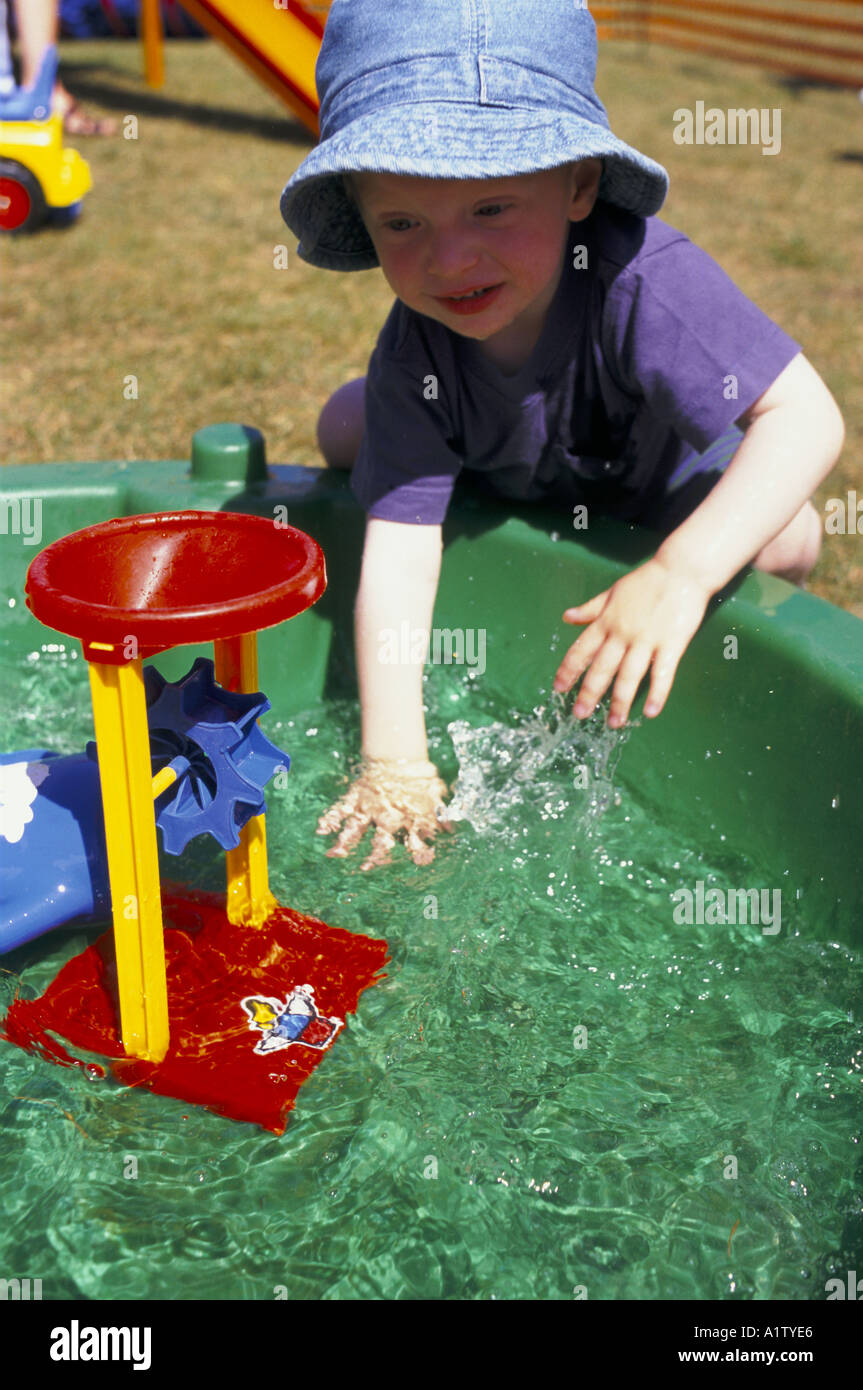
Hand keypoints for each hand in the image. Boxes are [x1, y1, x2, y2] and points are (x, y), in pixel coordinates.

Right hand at [316, 756, 453, 870]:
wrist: (399, 754)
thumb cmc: (419, 780)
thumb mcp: (434, 796)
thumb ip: (442, 815)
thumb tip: (451, 830)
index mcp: (408, 817)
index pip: (415, 839)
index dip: (419, 851)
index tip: (421, 861)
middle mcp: (387, 815)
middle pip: (381, 838)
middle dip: (374, 854)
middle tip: (366, 868)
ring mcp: (369, 807)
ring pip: (356, 826)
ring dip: (346, 840)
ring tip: (335, 854)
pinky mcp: (356, 797)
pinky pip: (340, 809)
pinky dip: (330, 818)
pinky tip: (320, 829)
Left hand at [552, 557, 711, 726]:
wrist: (682, 570)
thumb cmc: (646, 581)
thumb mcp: (612, 592)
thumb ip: (590, 609)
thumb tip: (566, 617)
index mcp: (606, 621)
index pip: (581, 650)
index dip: (568, 671)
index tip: (558, 689)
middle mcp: (622, 633)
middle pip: (602, 668)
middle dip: (589, 694)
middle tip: (579, 715)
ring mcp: (647, 640)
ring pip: (629, 676)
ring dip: (620, 702)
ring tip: (614, 723)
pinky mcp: (672, 645)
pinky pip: (662, 674)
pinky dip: (657, 693)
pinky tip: (651, 712)